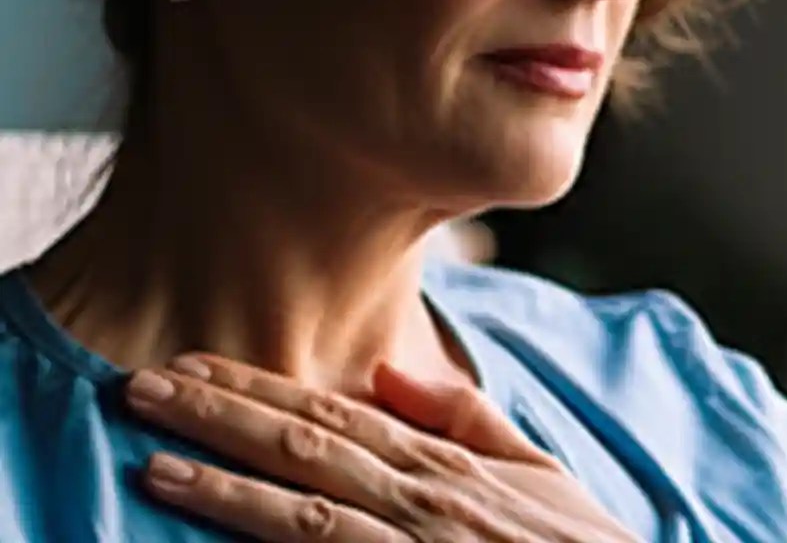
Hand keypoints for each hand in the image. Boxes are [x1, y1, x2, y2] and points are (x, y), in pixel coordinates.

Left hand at [124, 355, 637, 541]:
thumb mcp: (541, 470)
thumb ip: (468, 417)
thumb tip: (391, 370)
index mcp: (448, 463)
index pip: (336, 413)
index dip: (258, 389)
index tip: (193, 365)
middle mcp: (426, 500)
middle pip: (307, 449)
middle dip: (220, 418)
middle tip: (141, 388)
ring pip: (306, 514)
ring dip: (225, 486)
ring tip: (155, 462)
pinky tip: (216, 539)